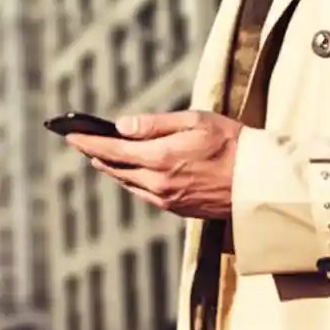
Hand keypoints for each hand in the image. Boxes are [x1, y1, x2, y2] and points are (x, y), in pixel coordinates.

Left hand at [65, 111, 242, 219]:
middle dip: (96, 154)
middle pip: (115, 169)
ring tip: (100, 156)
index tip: (70, 135)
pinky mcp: (177, 208)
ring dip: (112, 169)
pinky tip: (130, 172)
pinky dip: (131, 181)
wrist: (259, 182)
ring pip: (128, 183)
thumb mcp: (194, 121)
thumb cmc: (231, 143)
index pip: (111, 151)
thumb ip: (155, 124)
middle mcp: (157, 184)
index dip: (88, 142)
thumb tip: (121, 125)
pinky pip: (144, 194)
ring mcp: (166, 199)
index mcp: (159, 159)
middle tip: (82, 142)